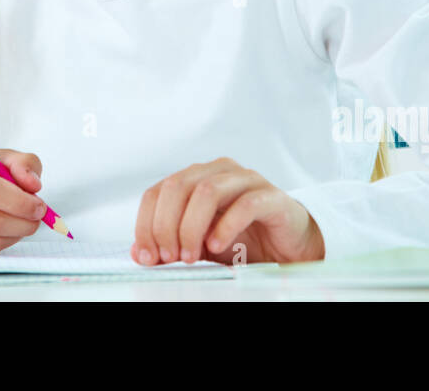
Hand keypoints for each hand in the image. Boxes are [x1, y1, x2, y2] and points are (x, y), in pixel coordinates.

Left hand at [132, 157, 323, 265]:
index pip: (158, 191)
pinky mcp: (271, 196)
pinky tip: (217, 245)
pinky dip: (226, 226)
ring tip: (190, 255)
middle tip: (170, 256)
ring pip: (207, 191)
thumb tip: (139, 253)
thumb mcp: (199, 246)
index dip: (146, 223)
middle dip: (166, 225)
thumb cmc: (244, 240)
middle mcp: (218, 171)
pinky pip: (245, 204)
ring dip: (191, 226)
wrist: (289, 246)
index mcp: (196, 178)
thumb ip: (170, 246)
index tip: (147, 255)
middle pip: (177, 186)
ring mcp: (246, 180)